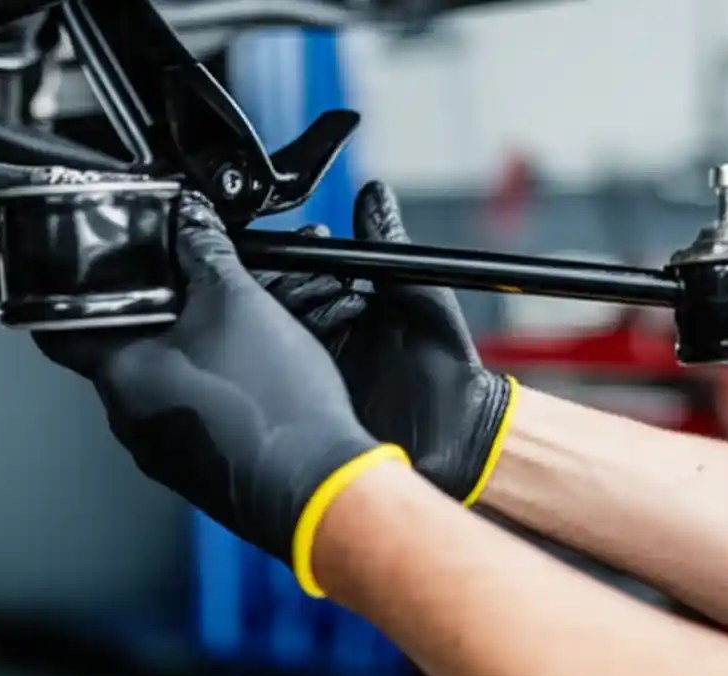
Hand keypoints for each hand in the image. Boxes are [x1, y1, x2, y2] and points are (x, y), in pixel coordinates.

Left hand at [34, 193, 406, 596]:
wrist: (316, 484)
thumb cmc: (271, 403)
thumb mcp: (240, 302)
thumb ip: (207, 253)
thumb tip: (192, 225)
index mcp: (120, 374)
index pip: (58, 325)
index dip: (66, 286)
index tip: (79, 268)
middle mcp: (129, 419)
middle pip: (124, 349)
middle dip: (158, 314)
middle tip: (193, 286)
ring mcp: (164, 450)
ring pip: (164, 382)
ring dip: (192, 352)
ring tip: (237, 328)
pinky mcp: (201, 468)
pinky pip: (193, 414)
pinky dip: (214, 388)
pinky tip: (255, 375)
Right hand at [258, 182, 517, 505]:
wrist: (457, 431)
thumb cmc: (446, 363)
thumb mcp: (418, 292)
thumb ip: (389, 242)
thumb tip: (373, 192)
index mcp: (342, 306)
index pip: (298, 271)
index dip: (299, 254)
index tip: (314, 239)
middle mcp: (319, 336)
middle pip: (274, 298)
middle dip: (290, 281)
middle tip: (319, 278)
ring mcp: (309, 369)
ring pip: (271, 331)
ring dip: (292, 313)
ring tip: (330, 310)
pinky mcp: (304, 400)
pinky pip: (276, 371)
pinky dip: (288, 352)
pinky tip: (309, 345)